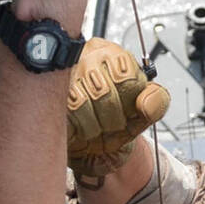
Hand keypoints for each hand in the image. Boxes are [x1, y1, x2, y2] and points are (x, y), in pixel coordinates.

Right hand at [67, 39, 170, 179]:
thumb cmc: (118, 123)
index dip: (129, 99)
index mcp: (111, 54)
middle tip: (113, 125)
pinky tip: (82, 130)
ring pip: (80, 102)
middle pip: (102, 89)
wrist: (96, 149)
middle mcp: (85, 58)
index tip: (129, 108)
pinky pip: (63, 116)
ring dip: (94, 126)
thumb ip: (156, 102)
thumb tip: (146, 102)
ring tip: (97, 128)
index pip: (125, 72)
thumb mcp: (144, 113)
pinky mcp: (48, 98)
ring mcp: (63, 76)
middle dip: (113, 118)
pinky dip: (79, 130)